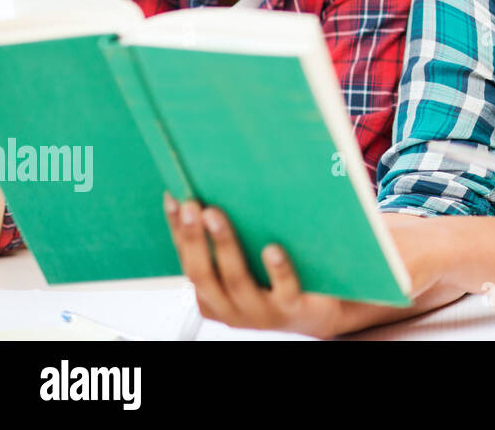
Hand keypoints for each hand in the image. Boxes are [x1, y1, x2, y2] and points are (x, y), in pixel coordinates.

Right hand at [165, 193, 351, 338]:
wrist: (321, 309)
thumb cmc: (280, 277)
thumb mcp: (250, 259)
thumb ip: (235, 236)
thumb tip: (218, 183)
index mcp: (212, 296)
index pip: (187, 261)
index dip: (178, 231)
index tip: (173, 197)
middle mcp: (230, 308)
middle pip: (202, 274)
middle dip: (193, 238)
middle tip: (191, 205)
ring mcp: (260, 312)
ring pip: (236, 280)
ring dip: (223, 244)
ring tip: (215, 214)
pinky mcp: (292, 309)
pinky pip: (283, 289)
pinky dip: (277, 268)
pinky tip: (272, 247)